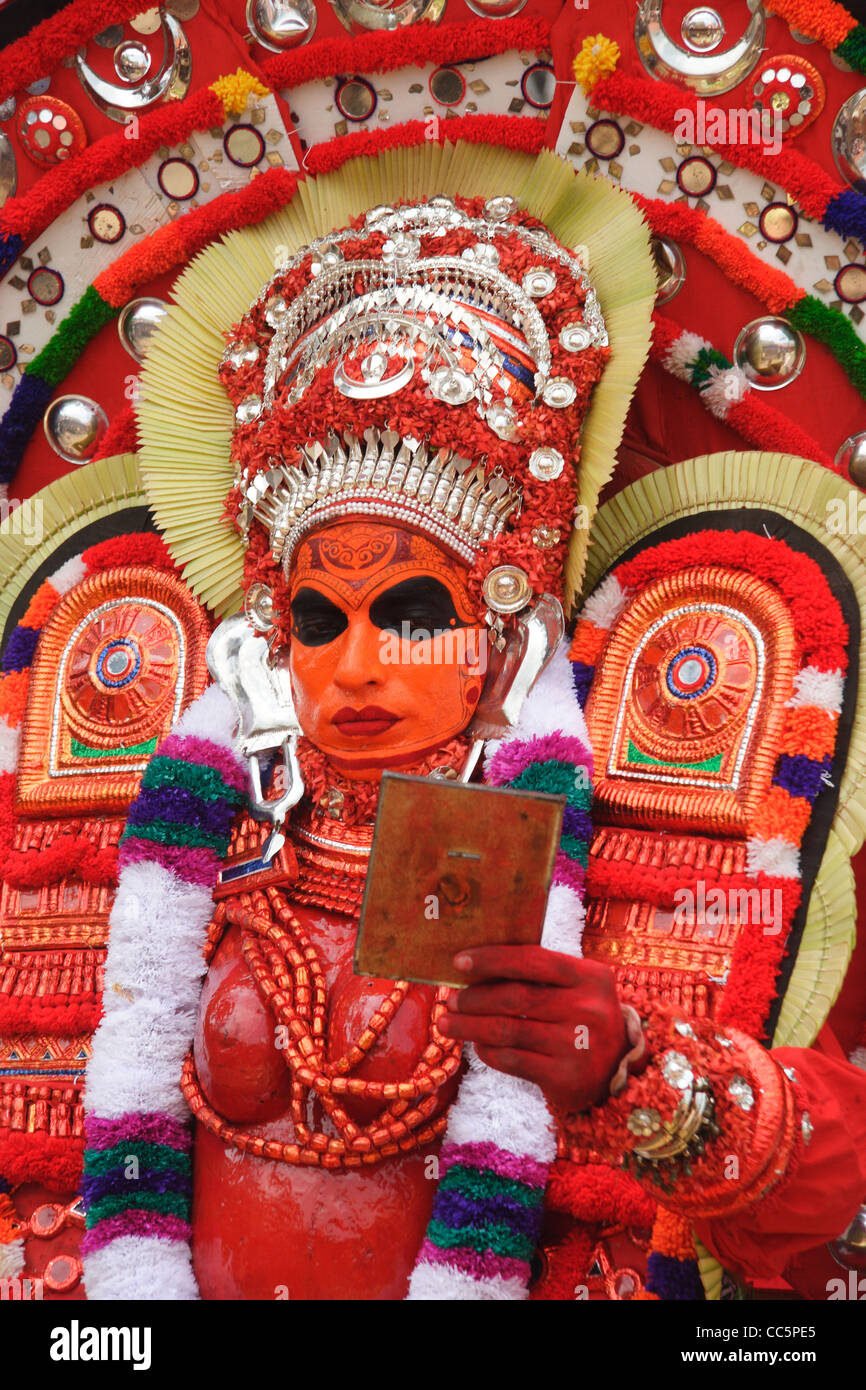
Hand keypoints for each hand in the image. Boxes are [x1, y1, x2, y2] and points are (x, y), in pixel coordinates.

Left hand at [438, 945, 628, 1112]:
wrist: (619, 1071)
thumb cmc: (585, 1020)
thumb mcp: (578, 989)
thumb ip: (540, 976)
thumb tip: (477, 967)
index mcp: (590, 977)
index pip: (532, 960)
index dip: (492, 959)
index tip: (459, 961)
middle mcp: (587, 1009)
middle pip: (516, 997)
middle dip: (475, 998)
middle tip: (452, 999)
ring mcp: (577, 1044)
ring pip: (508, 1030)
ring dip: (470, 1026)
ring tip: (448, 1023)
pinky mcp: (565, 1077)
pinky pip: (513, 1060)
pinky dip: (488, 1052)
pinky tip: (477, 1045)